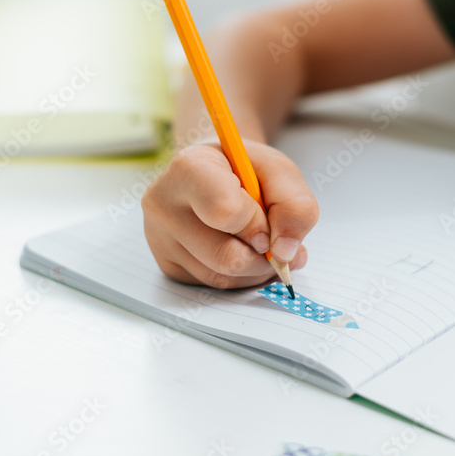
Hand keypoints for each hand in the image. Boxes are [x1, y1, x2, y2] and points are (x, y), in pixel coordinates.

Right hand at [142, 140, 318, 288]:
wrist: (213, 172)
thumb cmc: (243, 169)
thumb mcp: (277, 170)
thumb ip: (294, 205)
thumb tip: (285, 253)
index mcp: (188, 169)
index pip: (225, 211)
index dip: (258, 223)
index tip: (267, 217)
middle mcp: (163, 204)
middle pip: (226, 257)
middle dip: (262, 254)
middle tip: (271, 236)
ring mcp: (160, 238)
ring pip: (222, 277)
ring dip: (256, 269)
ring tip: (262, 243)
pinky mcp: (167, 265)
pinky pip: (213, 286)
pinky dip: (241, 277)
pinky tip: (242, 251)